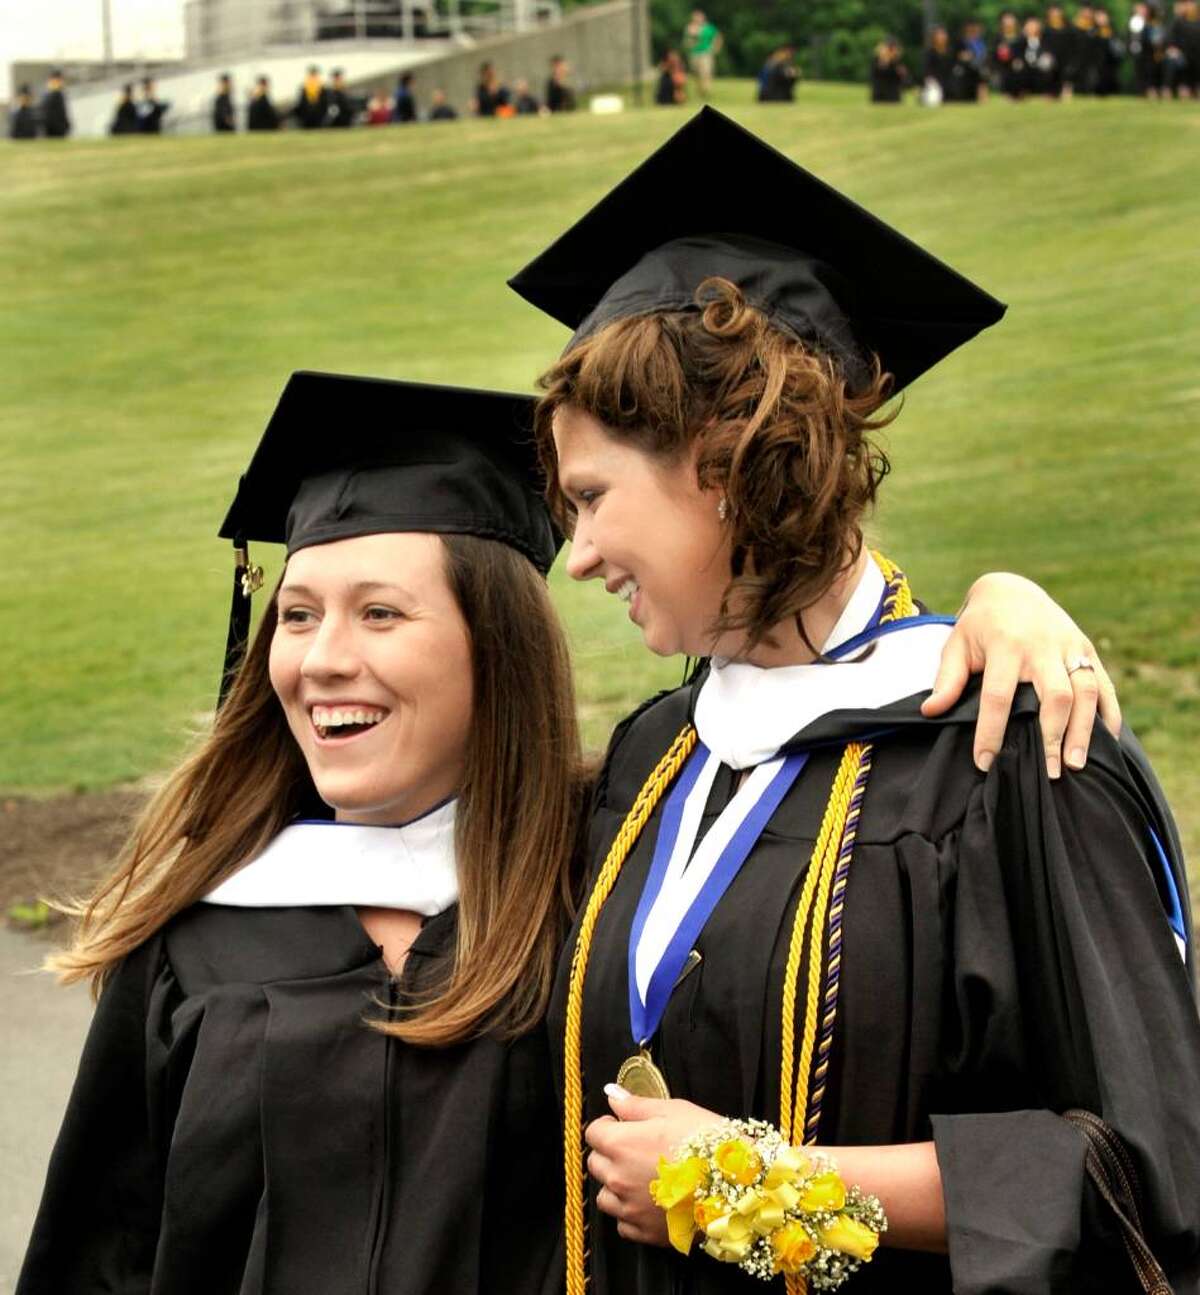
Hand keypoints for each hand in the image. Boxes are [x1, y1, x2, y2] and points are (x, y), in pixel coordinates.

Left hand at [585, 1086, 722, 1244]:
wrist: (735, 1186)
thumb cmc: (704, 1142)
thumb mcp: (672, 1110)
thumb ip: (636, 1105)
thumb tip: (612, 1094)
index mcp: (621, 1145)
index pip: (593, 1133)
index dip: (607, 1125)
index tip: (623, 1126)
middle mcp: (618, 1178)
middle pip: (596, 1164)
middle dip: (610, 1154)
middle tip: (636, 1149)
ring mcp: (630, 1209)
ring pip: (605, 1196)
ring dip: (616, 1186)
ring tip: (642, 1178)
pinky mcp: (644, 1232)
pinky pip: (623, 1223)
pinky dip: (630, 1213)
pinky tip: (651, 1202)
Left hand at [921, 572, 1119, 778]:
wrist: (1012, 590)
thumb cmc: (980, 626)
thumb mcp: (956, 644)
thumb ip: (948, 679)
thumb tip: (931, 711)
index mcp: (1005, 646)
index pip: (998, 697)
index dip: (991, 732)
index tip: (985, 763)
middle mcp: (1042, 647)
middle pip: (1055, 696)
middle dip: (1052, 736)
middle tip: (1048, 773)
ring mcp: (1070, 647)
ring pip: (1086, 691)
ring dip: (1083, 730)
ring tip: (1076, 765)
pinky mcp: (1087, 649)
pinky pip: (1105, 684)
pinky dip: (1109, 713)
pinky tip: (1105, 741)